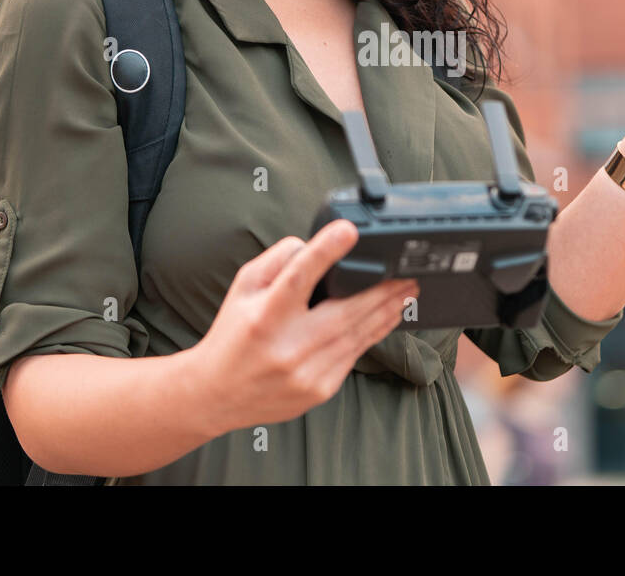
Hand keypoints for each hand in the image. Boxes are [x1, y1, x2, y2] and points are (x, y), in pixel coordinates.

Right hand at [185, 219, 417, 437]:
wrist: (217, 394)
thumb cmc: (233, 334)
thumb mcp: (244, 287)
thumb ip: (279, 261)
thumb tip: (316, 246)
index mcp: (264, 316)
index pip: (298, 277)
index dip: (326, 252)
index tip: (349, 231)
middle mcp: (286, 346)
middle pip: (345, 311)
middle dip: (382, 290)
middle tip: (406, 272)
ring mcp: (306, 372)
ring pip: (358, 335)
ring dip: (387, 310)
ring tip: (408, 292)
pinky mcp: (319, 390)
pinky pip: (354, 355)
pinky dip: (374, 333)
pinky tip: (388, 317)